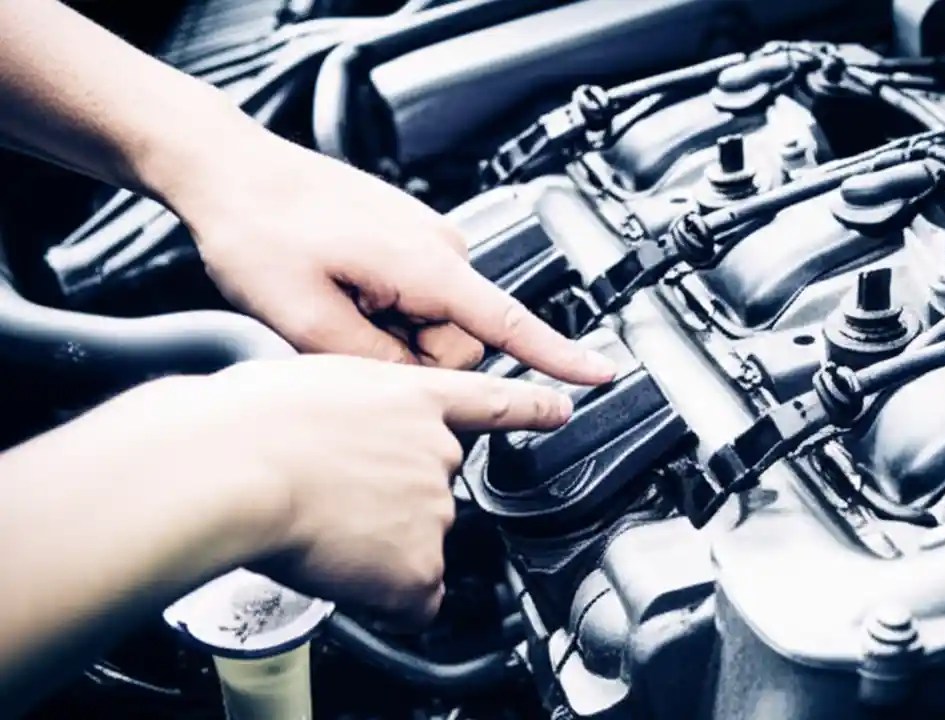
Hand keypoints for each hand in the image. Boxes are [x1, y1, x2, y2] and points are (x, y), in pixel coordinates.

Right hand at [128, 355, 572, 625]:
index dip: (531, 408)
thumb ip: (350, 408)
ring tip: (322, 529)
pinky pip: (412, 598)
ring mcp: (435, 507)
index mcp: (411, 396)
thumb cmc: (248, 420)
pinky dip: (383, 598)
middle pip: (435, 490)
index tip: (561, 410)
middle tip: (336, 504)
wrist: (235, 463)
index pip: (491, 401)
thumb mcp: (312, 382)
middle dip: (396, 503)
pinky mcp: (421, 563)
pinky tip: (341, 571)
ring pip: (417, 544)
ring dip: (380, 547)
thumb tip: (333, 429)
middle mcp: (437, 449)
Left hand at [165, 128, 613, 383]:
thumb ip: (375, 365)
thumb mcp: (305, 318)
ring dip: (390, 335)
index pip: (508, 324)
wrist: (230, 171)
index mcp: (426, 266)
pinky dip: (383, 312)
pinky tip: (339, 293)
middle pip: (457, 342)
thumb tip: (419, 388)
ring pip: (432, 324)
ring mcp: (423, 242)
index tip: (601, 374)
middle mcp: (438, 249)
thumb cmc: (259, 227)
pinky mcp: (405, 243)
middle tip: (344, 337)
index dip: (558, 356)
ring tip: (333, 308)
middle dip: (410, 358)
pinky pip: (414, 299)